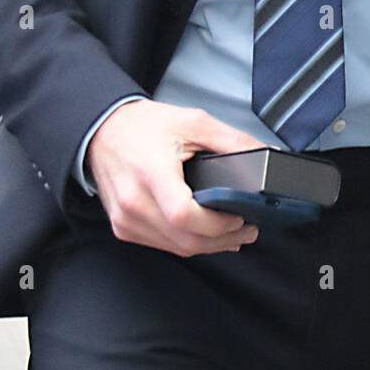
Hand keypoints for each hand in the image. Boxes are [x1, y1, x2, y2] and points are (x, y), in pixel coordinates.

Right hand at [87, 101, 265, 256]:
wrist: (102, 130)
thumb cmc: (142, 125)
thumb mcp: (192, 121)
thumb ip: (231, 141)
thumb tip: (267, 155)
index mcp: (151, 172)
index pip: (184, 215)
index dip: (217, 224)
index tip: (239, 216)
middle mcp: (134, 202)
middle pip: (185, 240)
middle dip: (223, 240)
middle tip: (247, 228)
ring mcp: (126, 219)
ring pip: (176, 248)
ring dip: (208, 246)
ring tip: (232, 231)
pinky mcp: (123, 228)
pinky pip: (162, 245)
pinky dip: (186, 243)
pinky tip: (203, 233)